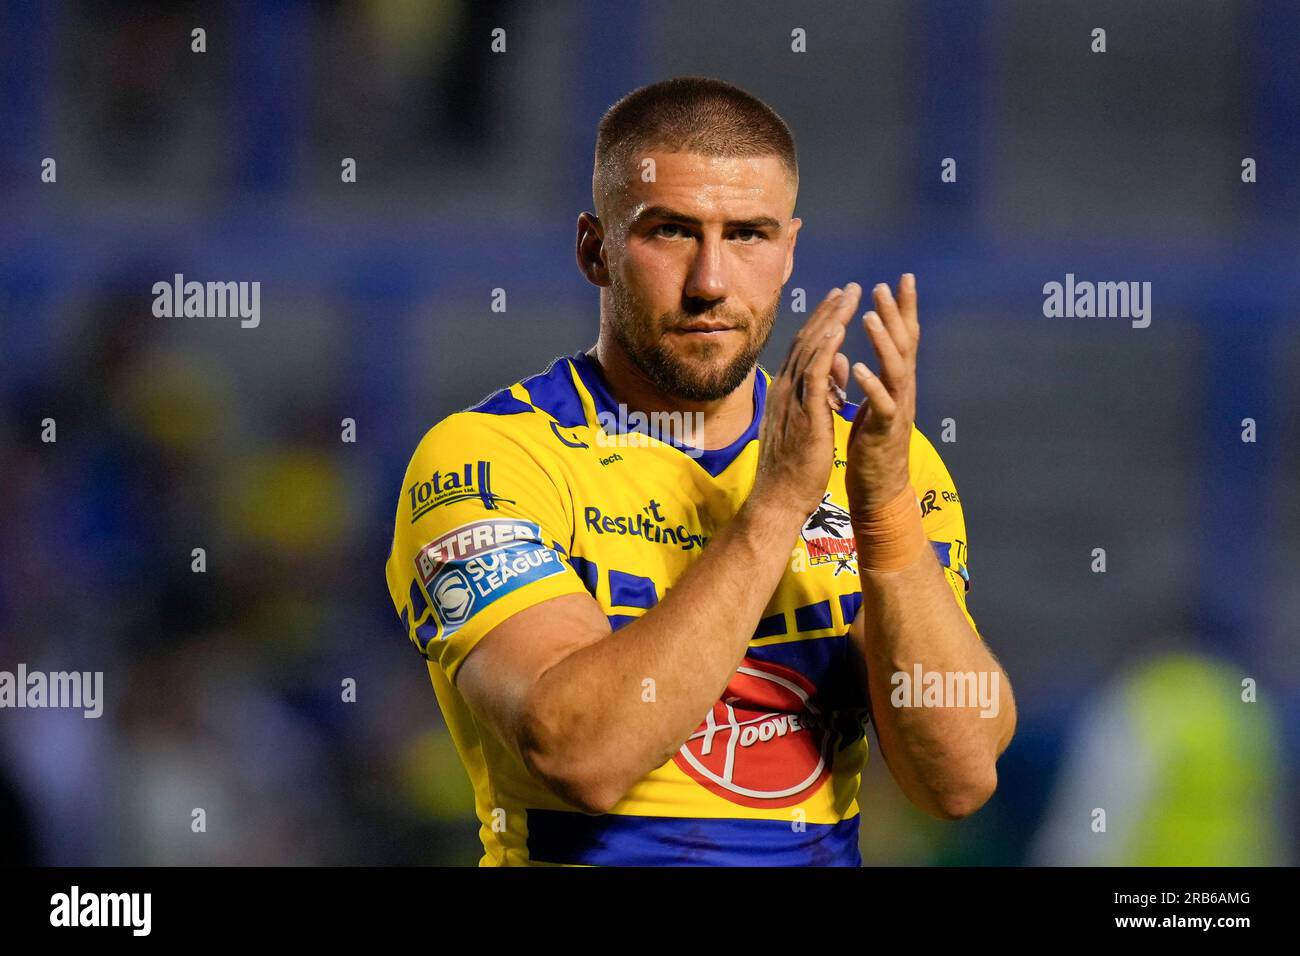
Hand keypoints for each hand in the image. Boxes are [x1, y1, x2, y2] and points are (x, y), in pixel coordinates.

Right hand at [752, 283, 861, 517]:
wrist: (778, 500)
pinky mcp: (804, 415)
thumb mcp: (804, 428)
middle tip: (849, 288)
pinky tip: (838, 330)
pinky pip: (815, 376)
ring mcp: (793, 402)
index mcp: (787, 395)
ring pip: (812, 352)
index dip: (822, 324)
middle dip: (830, 313)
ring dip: (831, 321)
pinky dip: (825, 350)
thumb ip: (815, 400)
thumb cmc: (792, 471)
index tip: (839, 302)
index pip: (806, 351)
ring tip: (850, 298)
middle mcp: (787, 391)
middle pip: (808, 342)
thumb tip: (831, 379)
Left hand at [846, 275, 918, 512]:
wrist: (879, 487)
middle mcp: (903, 391)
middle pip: (903, 346)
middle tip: (884, 286)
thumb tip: (847, 357)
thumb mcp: (868, 406)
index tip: (899, 279)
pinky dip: (871, 385)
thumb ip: (864, 381)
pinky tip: (859, 367)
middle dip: (895, 314)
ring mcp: (897, 410)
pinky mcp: (885, 431)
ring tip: (872, 317)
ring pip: (896, 370)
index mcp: (895, 383)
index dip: (902, 310)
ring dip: (884, 342)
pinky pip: (882, 405)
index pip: (902, 339)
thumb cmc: (871, 445)